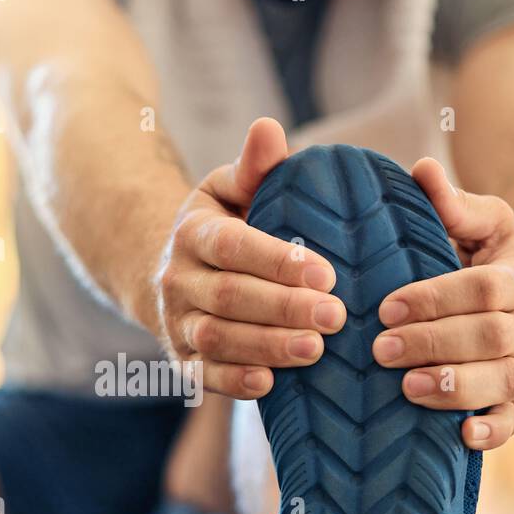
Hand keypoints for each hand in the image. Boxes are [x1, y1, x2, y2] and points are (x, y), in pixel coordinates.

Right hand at [152, 118, 346, 398]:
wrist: (176, 276)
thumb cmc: (226, 226)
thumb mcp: (233, 189)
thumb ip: (256, 168)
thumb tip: (269, 129)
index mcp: (194, 232)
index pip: (234, 246)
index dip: (278, 261)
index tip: (328, 272)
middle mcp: (178, 279)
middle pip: (229, 297)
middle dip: (283, 308)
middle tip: (337, 316)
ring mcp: (177, 323)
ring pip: (217, 338)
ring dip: (266, 346)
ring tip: (316, 350)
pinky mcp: (182, 361)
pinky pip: (204, 376)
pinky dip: (235, 382)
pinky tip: (272, 384)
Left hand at [370, 158, 513, 450]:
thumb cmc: (492, 264)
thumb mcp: (484, 227)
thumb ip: (455, 204)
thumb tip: (422, 169)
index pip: (480, 289)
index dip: (435, 299)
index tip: (387, 307)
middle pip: (486, 337)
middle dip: (432, 344)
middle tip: (380, 350)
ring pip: (499, 381)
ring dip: (452, 387)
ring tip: (406, 387)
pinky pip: (511, 423)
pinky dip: (490, 432)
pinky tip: (461, 435)